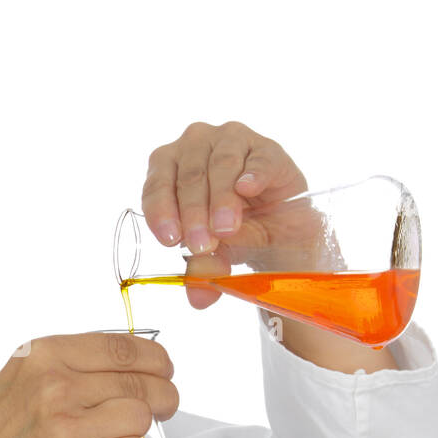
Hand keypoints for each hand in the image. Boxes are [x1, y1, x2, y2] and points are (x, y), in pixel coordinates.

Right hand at [0, 333, 178, 437]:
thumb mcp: (18, 373)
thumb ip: (66, 363)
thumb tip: (123, 360)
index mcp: (44, 354)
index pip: (121, 347)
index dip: (154, 358)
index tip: (164, 367)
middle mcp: (57, 386)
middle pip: (140, 383)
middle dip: (163, 394)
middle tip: (166, 403)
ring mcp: (67, 427)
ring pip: (139, 417)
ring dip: (139, 426)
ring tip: (122, 432)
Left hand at [141, 121, 310, 308]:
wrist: (281, 234)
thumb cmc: (235, 235)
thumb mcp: (214, 256)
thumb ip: (203, 269)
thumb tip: (199, 296)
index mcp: (170, 167)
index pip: (156, 184)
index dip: (160, 211)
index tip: (170, 239)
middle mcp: (196, 145)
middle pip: (188, 175)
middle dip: (193, 212)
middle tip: (201, 244)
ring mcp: (232, 141)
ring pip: (219, 163)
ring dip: (220, 198)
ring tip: (224, 229)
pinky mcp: (268, 149)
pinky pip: (257, 158)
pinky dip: (251, 173)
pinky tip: (247, 189)